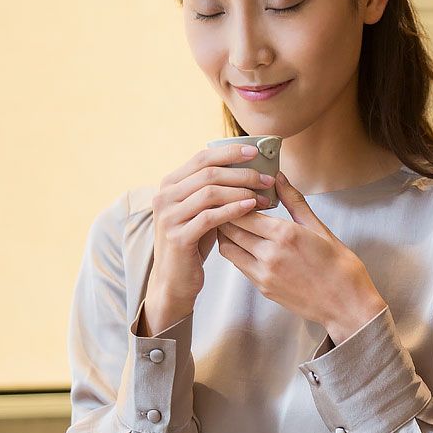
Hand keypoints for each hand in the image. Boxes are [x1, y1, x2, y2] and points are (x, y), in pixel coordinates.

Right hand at [149, 143, 274, 316]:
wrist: (175, 279)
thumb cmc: (194, 241)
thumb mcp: (201, 210)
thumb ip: (214, 189)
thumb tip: (248, 167)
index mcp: (170, 184)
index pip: (202, 157)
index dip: (230, 152)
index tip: (256, 153)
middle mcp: (164, 196)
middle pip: (208, 173)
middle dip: (242, 173)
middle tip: (267, 179)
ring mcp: (168, 216)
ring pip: (210, 193)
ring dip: (241, 191)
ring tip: (264, 196)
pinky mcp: (177, 236)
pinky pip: (210, 217)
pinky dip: (233, 210)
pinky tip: (252, 207)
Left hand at [215, 171, 386, 340]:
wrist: (347, 305)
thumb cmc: (341, 267)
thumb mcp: (321, 229)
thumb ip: (295, 202)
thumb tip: (279, 179)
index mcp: (286, 235)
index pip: (243, 212)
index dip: (236, 200)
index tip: (240, 193)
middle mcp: (270, 255)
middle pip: (230, 228)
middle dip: (226, 214)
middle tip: (230, 204)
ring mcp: (264, 274)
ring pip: (228, 248)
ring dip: (227, 234)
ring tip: (236, 223)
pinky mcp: (263, 288)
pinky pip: (239, 265)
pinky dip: (237, 251)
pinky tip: (247, 243)